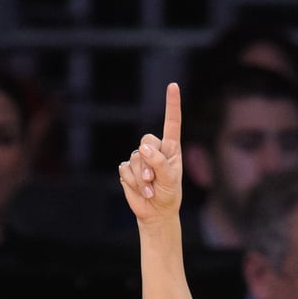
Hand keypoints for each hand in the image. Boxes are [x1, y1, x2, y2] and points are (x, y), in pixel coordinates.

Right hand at [118, 81, 182, 222]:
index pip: (172, 123)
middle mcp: (155, 150)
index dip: (172, 105)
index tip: (173, 86)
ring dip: (141, 177)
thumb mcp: (170, 180)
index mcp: (171, 149)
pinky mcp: (127, 168)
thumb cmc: (169, 195)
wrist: (156, 212)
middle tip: (154, 179)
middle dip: (149, 162)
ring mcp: (139, 158)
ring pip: (134, 158)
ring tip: (150, 188)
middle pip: (146, 141)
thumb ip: (159, 163)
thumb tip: (143, 148)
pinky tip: (141, 190)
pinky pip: (125, 169)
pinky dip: (133, 182)